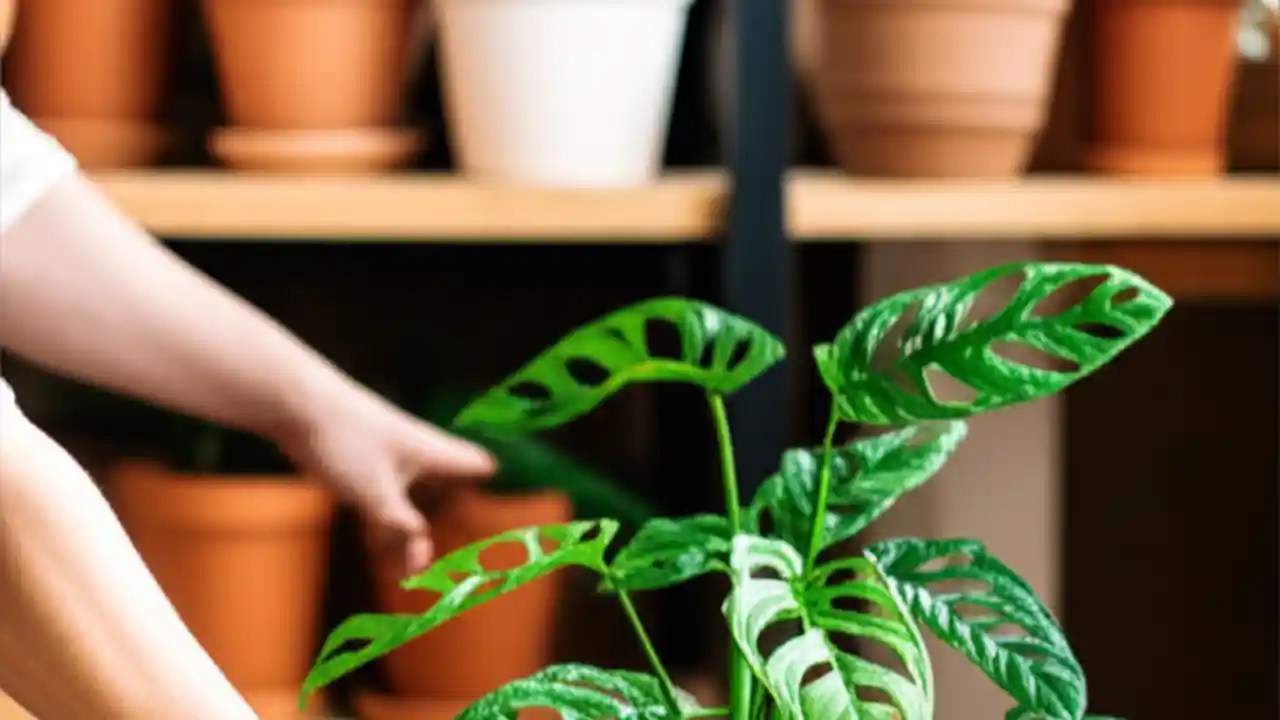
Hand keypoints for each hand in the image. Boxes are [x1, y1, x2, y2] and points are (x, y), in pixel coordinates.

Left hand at [276, 383, 495, 576]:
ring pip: (411, 501)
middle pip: (444, 492)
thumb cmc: (346, 442)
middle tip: (449, 562)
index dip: (492, 484)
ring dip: (411, 535)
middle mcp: (417, 454)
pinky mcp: (362, 465)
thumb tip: (422, 558)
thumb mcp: (376, 495)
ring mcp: (389, 459)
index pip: (477, 465)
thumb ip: (401, 528)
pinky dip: (387, 526)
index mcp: (433, 453)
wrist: (296, 404)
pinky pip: (385, 501)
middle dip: (448, 525)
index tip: (504, 513)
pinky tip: (379, 552)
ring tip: (409, 575)